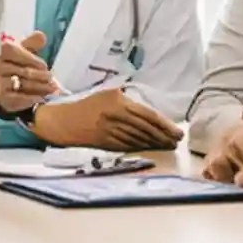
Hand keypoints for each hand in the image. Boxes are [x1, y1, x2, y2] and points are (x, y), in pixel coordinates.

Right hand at [0, 31, 57, 112]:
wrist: (6, 88)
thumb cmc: (18, 64)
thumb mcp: (25, 51)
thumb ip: (33, 43)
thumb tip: (41, 35)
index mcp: (4, 52)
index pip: (16, 51)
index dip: (32, 59)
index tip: (44, 65)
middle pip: (24, 71)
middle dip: (41, 75)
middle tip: (51, 78)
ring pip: (24, 84)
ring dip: (41, 87)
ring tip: (53, 88)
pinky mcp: (3, 97)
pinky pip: (20, 98)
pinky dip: (33, 98)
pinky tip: (43, 98)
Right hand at [32, 88, 182, 150]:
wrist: (64, 121)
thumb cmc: (88, 105)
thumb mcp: (107, 94)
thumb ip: (127, 100)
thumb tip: (149, 112)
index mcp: (118, 101)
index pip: (147, 114)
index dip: (164, 124)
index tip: (176, 130)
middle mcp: (115, 115)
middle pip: (146, 128)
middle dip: (164, 135)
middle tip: (177, 140)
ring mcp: (111, 131)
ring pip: (139, 139)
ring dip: (156, 143)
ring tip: (168, 145)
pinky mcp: (106, 143)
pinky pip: (129, 146)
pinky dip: (143, 147)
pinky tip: (151, 148)